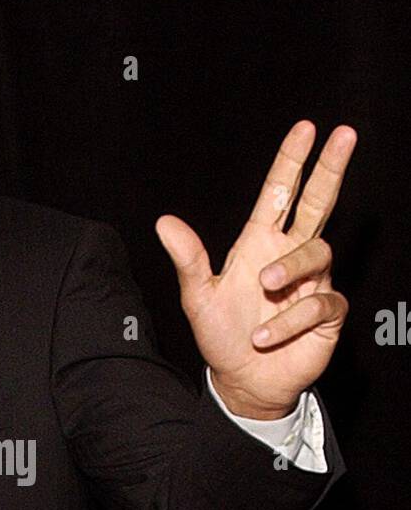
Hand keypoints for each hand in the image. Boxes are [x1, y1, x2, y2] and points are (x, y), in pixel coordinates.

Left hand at [155, 120, 357, 417]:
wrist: (243, 382)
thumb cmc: (223, 335)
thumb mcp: (198, 298)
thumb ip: (188, 260)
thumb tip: (164, 222)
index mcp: (260, 243)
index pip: (281, 193)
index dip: (292, 160)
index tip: (307, 128)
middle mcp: (290, 256)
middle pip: (319, 202)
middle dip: (331, 168)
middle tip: (345, 134)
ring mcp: (312, 282)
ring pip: (318, 252)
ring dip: (290, 269)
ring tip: (265, 290)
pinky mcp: (327, 313)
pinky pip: (320, 302)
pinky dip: (291, 319)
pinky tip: (267, 336)